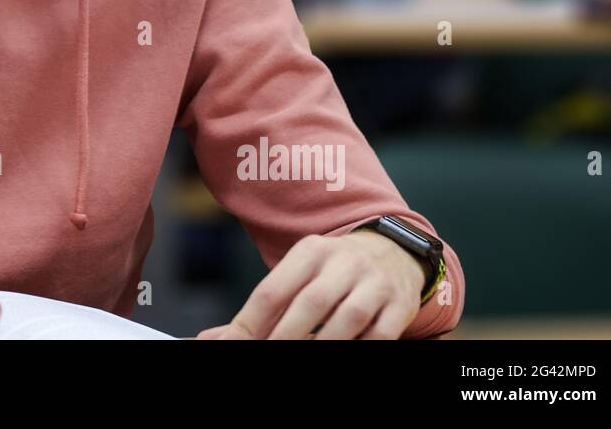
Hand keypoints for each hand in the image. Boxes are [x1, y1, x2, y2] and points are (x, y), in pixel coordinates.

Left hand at [196, 230, 423, 339]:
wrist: (393, 253)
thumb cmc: (331, 272)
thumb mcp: (297, 275)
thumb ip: (260, 310)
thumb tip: (211, 339)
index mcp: (310, 251)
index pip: (272, 290)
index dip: (250, 324)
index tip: (234, 345)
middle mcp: (343, 262)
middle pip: (309, 304)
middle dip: (285, 336)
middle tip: (269, 354)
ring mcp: (374, 283)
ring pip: (348, 319)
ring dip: (323, 343)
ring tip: (301, 358)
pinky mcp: (399, 304)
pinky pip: (379, 334)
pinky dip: (360, 346)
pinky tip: (340, 351)